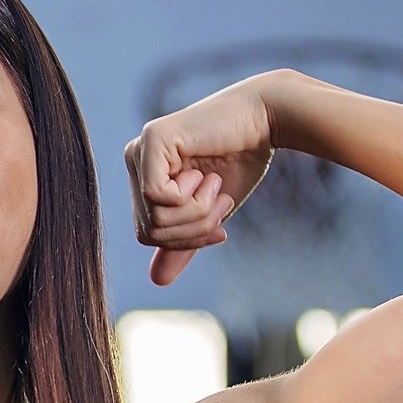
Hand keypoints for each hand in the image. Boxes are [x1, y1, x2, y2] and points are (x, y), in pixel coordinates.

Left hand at [123, 74, 278, 286]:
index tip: (220, 229)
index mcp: (145, 176)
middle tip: (222, 203)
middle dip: (193, 229)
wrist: (267, 121)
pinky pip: (156, 196)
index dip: (185, 241)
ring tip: (216, 187)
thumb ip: (183, 242)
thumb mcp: (210, 212)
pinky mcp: (151, 140)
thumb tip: (156, 281)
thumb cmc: (241, 161)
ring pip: (154, 218)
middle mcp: (136, 160)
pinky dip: (190, 197)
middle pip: (148, 230)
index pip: (147, 234)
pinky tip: (206, 176)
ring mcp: (140, 149)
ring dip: (196, 212)